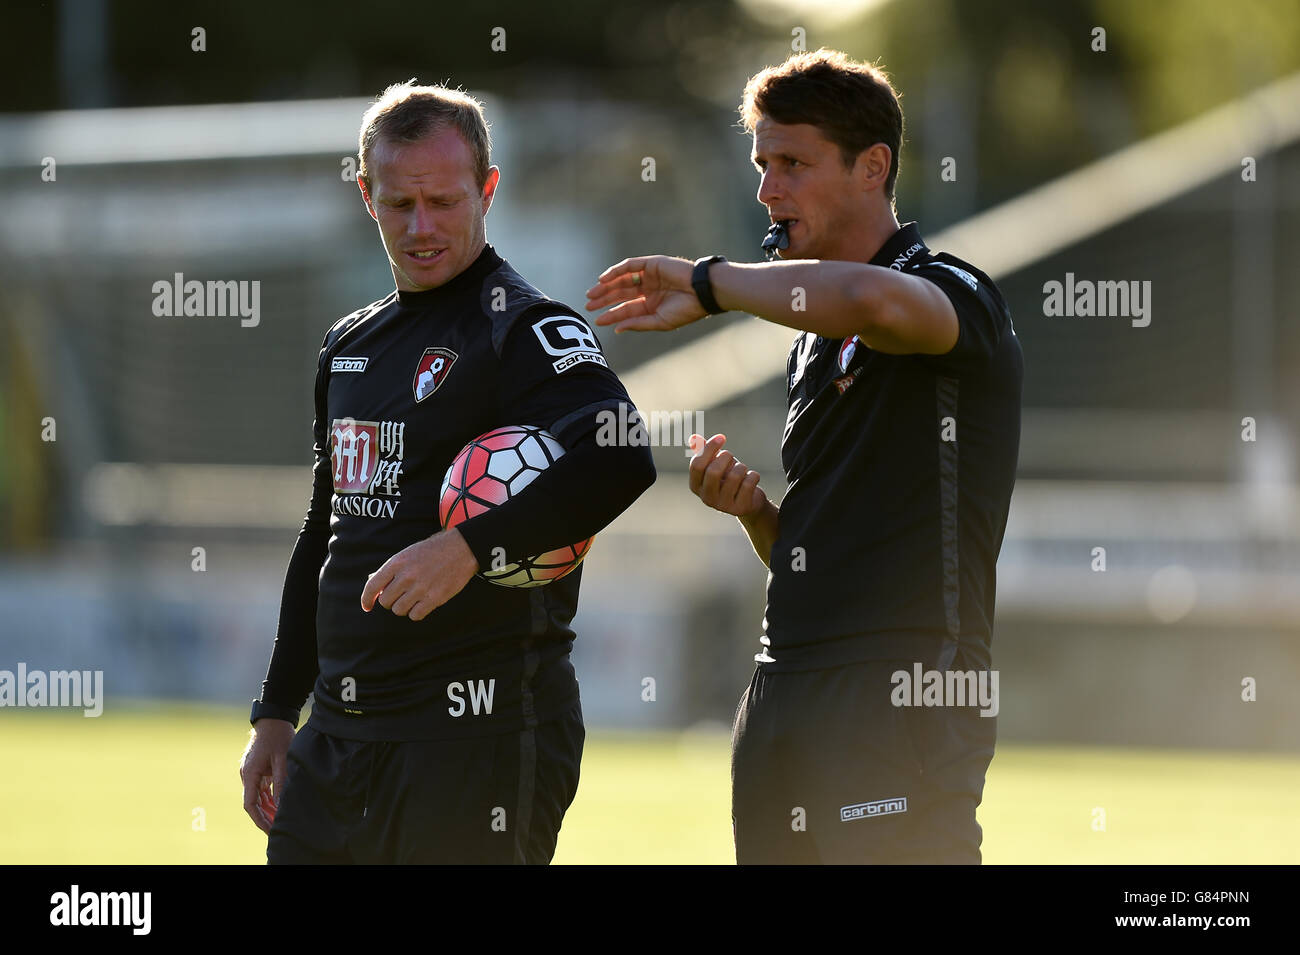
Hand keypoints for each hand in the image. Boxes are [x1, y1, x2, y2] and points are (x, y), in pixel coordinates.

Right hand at [239, 719, 293, 834]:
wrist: (274, 718)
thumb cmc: (278, 736)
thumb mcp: (282, 759)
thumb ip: (281, 781)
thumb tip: (282, 803)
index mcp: (250, 774)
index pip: (250, 804)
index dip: (259, 819)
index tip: (269, 829)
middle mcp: (247, 775)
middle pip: (253, 803)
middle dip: (264, 817)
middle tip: (277, 829)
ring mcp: (252, 772)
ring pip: (258, 797)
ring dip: (267, 809)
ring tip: (280, 820)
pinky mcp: (259, 769)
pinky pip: (262, 789)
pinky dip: (269, 798)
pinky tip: (279, 806)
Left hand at [360, 527, 477, 620]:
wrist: (461, 549)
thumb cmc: (432, 551)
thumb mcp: (408, 554)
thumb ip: (390, 570)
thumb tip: (372, 583)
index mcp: (397, 562)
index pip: (373, 585)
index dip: (366, 599)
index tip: (367, 606)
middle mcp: (407, 576)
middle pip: (386, 601)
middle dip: (390, 601)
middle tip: (400, 595)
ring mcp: (421, 588)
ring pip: (399, 610)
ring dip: (403, 607)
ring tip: (413, 598)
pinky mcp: (435, 598)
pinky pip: (415, 615)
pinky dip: (416, 612)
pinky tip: (422, 604)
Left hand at [584, 255, 707, 332]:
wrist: (703, 292)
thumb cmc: (686, 310)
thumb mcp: (659, 321)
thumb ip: (638, 324)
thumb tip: (617, 329)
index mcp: (651, 304)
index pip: (626, 308)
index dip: (611, 314)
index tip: (597, 321)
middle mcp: (648, 289)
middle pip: (620, 293)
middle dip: (604, 299)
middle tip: (589, 306)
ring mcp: (649, 276)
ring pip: (622, 279)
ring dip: (606, 286)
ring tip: (593, 294)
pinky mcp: (651, 264)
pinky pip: (629, 266)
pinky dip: (616, 271)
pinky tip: (604, 279)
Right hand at [688, 433, 767, 517]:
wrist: (748, 500)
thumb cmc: (729, 478)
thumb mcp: (716, 463)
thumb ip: (704, 451)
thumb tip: (693, 437)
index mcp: (696, 486)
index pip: (696, 465)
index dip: (709, 448)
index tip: (721, 437)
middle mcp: (706, 498)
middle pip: (713, 471)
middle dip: (726, 457)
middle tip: (731, 456)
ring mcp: (723, 505)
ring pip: (734, 476)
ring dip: (742, 467)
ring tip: (742, 471)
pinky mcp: (740, 508)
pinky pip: (749, 483)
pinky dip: (753, 476)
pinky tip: (751, 480)